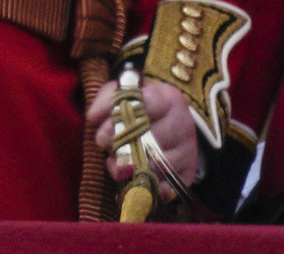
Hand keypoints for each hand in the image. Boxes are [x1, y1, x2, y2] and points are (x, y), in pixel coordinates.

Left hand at [87, 79, 201, 196]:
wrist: (168, 120)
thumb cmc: (139, 107)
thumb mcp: (121, 95)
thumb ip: (105, 101)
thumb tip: (93, 117)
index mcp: (167, 98)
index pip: (146, 108)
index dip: (119, 123)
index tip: (101, 137)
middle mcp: (182, 122)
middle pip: (149, 142)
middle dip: (123, 151)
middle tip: (110, 152)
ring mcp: (189, 148)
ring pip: (156, 167)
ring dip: (131, 170)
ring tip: (120, 164)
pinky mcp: (189, 170)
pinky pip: (168, 186)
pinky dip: (149, 188)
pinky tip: (137, 182)